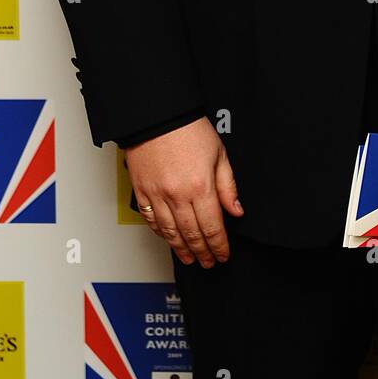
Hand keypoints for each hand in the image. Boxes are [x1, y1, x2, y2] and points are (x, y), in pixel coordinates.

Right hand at [123, 117, 242, 267]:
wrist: (158, 116)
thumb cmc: (188, 129)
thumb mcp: (219, 154)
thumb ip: (228, 186)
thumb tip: (236, 211)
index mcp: (200, 187)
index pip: (213, 227)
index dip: (219, 246)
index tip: (223, 255)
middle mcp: (177, 196)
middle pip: (191, 235)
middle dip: (202, 252)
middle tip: (208, 262)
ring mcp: (157, 196)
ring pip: (170, 233)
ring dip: (181, 249)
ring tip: (189, 258)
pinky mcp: (141, 192)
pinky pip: (151, 221)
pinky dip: (161, 234)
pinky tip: (168, 238)